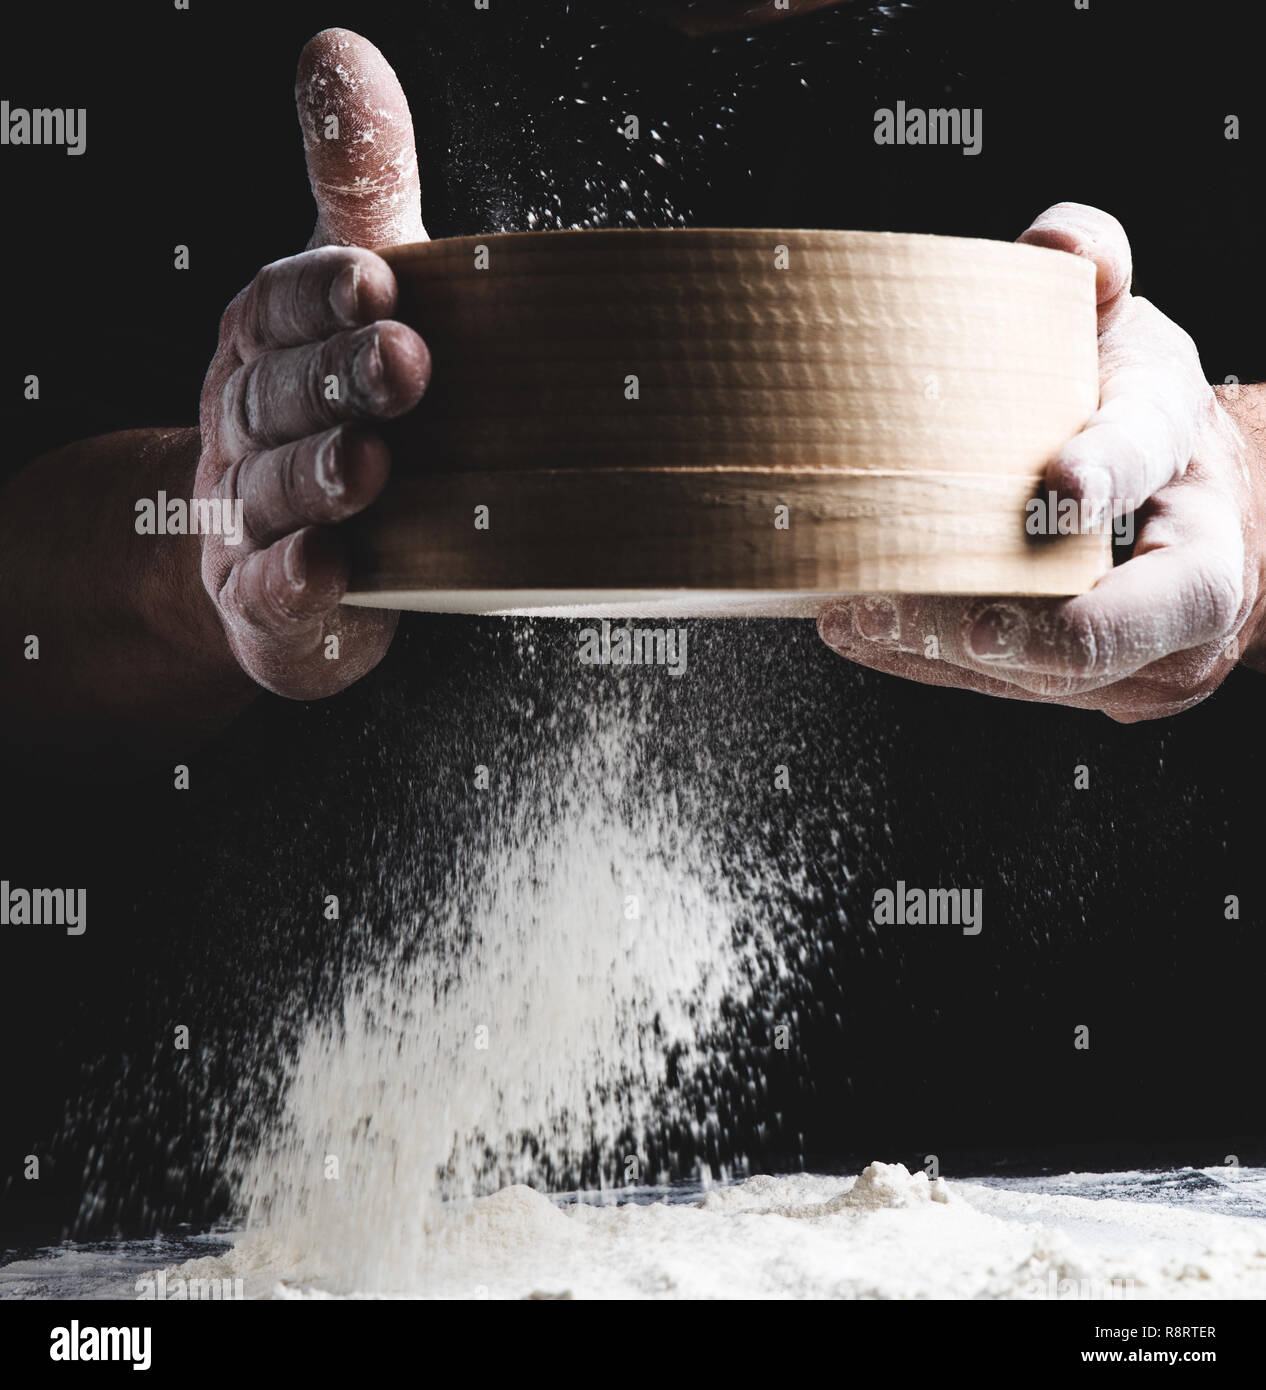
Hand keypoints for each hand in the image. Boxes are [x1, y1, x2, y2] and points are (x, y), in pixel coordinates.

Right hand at [196, 29, 427, 698]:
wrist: (272, 549)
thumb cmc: (328, 403)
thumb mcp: (346, 291)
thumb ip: (355, 187)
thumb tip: (341, 51)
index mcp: (268, 346)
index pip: (278, 307)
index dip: (319, 294)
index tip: (375, 278)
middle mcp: (248, 427)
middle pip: (277, 398)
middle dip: (333, 379)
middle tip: (402, 363)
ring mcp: (250, 520)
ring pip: (272, 495)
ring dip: (316, 478)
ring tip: (368, 467)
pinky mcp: (271, 604)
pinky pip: (274, 595)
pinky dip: (296, 583)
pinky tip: (333, 571)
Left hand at [819, 203, 1265, 721]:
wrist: (1192, 512)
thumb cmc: (1138, 416)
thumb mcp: (1127, 331)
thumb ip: (1095, 273)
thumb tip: (1061, 239)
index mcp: (1188, 463)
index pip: (1154, 468)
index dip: (1106, 474)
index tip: (1054, 487)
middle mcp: (1186, 581)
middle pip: (1091, 629)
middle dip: (988, 625)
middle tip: (887, 601)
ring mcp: (1148, 658)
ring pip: (1040, 680)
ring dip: (941, 654)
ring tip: (856, 616)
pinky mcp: (1098, 692)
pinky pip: (1011, 691)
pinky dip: (931, 663)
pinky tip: (868, 633)